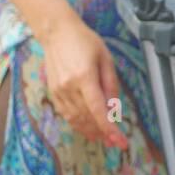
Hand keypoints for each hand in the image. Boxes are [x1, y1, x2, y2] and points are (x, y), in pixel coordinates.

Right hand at [39, 14, 128, 148]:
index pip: (98, 109)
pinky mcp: (54, 92)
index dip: (109, 128)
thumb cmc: (84, 41)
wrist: (57, 33)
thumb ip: (110, 83)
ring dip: (91, 131)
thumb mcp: (105, 58)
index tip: (120, 140)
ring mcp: (59, 91)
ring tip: (105, 140)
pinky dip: (78, 124)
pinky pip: (67, 114)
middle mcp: (69, 87)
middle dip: (104, 133)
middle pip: (88, 117)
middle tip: (117, 142)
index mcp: (84, 76)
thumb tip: (114, 106)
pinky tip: (88, 130)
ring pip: (76, 119)